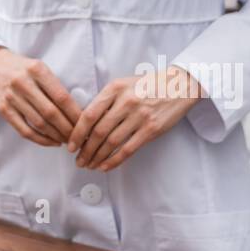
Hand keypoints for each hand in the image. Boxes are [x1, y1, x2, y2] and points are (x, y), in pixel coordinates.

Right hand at [0, 46, 80, 145]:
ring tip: (67, 140)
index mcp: (37, 70)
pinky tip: (52, 142)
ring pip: (39, 124)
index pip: (61, 97)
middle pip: (51, 113)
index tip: (85, 123)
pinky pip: (24, 130)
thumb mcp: (40, 68)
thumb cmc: (23, 68)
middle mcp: (23, 83)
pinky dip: (40, 139)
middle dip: (68, 129)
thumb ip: (55, 86)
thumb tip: (76, 111)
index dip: (75, 114)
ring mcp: (11, 97)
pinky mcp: (4, 109)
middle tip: (78, 137)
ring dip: (56, 136)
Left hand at [67, 66, 203, 170]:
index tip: (70, 145)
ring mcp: (139, 116)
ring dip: (97, 157)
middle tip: (78, 160)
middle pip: (98, 132)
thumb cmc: (147, 85)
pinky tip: (105, 166)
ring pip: (112, 143)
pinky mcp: (151, 129)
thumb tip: (85, 123)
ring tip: (89, 165)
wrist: (178, 86)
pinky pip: (128, 149)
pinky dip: (115, 160)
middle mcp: (125, 102)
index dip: (77, 133)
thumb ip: (106, 100)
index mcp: (114, 88)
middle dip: (85, 150)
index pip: (89, 114)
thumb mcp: (123, 84)